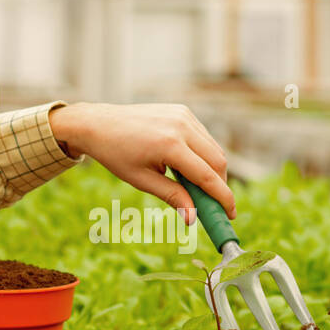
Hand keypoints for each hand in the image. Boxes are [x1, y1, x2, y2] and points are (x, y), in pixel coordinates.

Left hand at [48, 102, 235, 221]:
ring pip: (214, 148)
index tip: (229, 214)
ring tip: (197, 188)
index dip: (222, 198)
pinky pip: (204, 137)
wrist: (99, 124)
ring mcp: (184, 115)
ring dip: (213, 170)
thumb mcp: (142, 180)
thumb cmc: (116, 154)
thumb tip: (193, 219)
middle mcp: (181, 125)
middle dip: (221, 185)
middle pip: (218, 161)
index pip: (207, 176)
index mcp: (170, 144)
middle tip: (216, 206)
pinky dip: (204, 155)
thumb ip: (172, 197)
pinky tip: (189, 167)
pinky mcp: (183, 111)